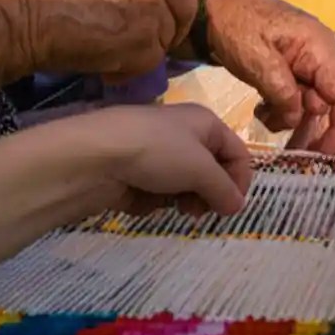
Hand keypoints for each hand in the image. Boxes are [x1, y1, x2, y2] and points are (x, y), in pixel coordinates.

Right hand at [0, 0, 196, 79]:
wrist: (4, 12)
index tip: (144, 11)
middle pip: (183, 1)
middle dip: (164, 24)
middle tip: (136, 39)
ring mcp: (150, 1)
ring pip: (168, 33)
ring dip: (144, 46)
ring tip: (107, 49)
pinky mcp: (143, 38)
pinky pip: (151, 60)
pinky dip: (129, 67)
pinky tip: (101, 63)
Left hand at [70, 103, 252, 216]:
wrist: (94, 156)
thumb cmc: (157, 152)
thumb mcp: (201, 169)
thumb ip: (225, 190)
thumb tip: (237, 207)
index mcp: (205, 124)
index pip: (238, 154)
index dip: (240, 182)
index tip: (229, 208)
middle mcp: (184, 136)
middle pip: (212, 172)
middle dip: (209, 194)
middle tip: (196, 210)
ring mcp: (157, 154)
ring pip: (185, 185)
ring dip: (183, 199)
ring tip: (170, 205)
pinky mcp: (134, 173)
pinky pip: (158, 192)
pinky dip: (154, 200)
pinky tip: (141, 200)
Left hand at [203, 0, 334, 154]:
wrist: (215, 4)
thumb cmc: (236, 23)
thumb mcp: (256, 57)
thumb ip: (281, 89)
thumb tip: (297, 118)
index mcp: (320, 46)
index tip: (325, 152)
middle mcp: (323, 54)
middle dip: (327, 126)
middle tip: (303, 149)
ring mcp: (311, 61)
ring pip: (322, 100)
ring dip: (300, 120)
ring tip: (269, 123)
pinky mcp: (296, 69)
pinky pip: (304, 97)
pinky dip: (288, 111)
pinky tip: (264, 112)